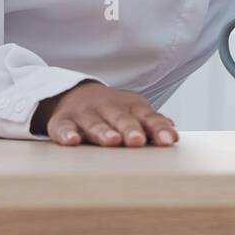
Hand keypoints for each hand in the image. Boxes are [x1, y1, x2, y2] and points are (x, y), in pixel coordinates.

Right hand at [32, 82, 177, 146]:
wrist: (74, 93)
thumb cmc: (112, 110)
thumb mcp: (134, 112)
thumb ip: (151, 122)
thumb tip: (172, 129)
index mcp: (131, 106)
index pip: (148, 117)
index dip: (159, 128)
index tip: (169, 140)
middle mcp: (108, 107)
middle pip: (121, 118)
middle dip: (130, 129)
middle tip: (138, 141)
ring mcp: (85, 113)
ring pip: (94, 123)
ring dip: (103, 132)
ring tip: (112, 141)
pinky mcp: (62, 121)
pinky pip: (63, 128)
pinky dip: (67, 134)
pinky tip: (72, 141)